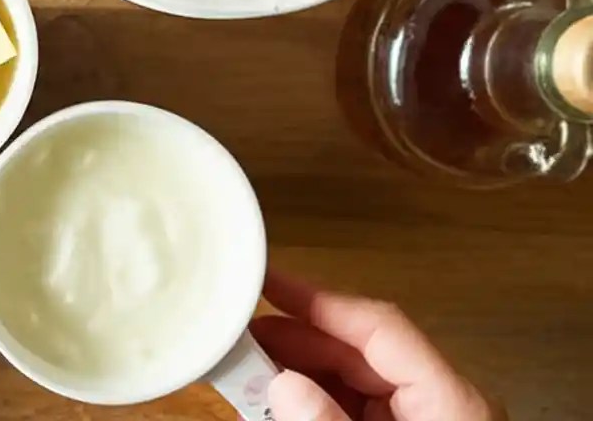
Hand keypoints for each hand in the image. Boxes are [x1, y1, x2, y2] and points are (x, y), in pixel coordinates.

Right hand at [251, 271, 506, 420]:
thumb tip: (282, 385)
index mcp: (450, 398)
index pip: (379, 325)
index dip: (319, 299)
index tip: (267, 281)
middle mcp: (436, 400)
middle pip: (359, 351)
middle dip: (296, 340)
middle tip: (238, 332)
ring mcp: (420, 418)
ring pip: (349, 379)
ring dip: (297, 372)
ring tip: (244, 368)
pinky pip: (351, 406)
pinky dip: (314, 400)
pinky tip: (274, 401)